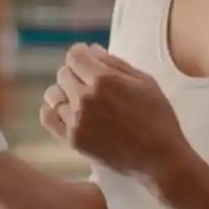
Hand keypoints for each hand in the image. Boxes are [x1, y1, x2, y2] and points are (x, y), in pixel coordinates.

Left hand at [41, 44, 190, 185]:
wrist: (160, 158)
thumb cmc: (158, 116)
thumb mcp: (144, 81)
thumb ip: (115, 63)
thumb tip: (91, 49)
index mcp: (104, 80)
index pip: (74, 56)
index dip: (80, 54)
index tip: (87, 58)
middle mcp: (85, 98)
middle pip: (63, 73)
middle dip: (76, 72)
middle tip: (90, 81)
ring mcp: (76, 120)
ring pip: (53, 94)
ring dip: (64, 91)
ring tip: (79, 98)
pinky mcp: (73, 139)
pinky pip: (48, 117)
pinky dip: (54, 110)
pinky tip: (67, 110)